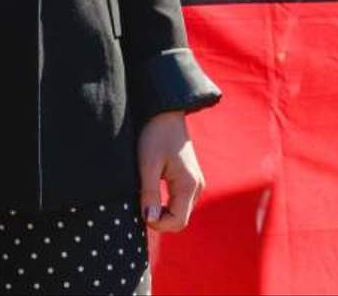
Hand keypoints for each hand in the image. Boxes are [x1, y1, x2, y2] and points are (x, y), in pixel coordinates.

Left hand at [136, 111, 205, 230]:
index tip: (140, 211)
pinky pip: (180, 203)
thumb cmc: (155, 136)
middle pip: (180, 220)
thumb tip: (150, 220)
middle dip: (159, 219)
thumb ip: (149, 194)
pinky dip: (166, 204)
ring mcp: (197, 184)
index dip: (157, 224)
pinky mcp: (191, 180)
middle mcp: (198, 187)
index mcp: (189, 185)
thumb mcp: (147, 165)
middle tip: (140, 204)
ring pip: (180, 212)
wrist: (166, 112)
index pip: (177, 222)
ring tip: (145, 197)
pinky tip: (152, 194)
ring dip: (163, 212)